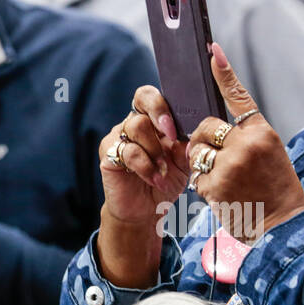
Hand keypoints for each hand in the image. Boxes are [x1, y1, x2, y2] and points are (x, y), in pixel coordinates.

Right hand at [99, 85, 189, 227]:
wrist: (145, 210)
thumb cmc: (164, 181)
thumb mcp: (184, 162)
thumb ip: (187, 144)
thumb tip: (195, 131)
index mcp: (151, 120)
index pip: (150, 94)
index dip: (162, 102)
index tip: (176, 124)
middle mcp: (132, 124)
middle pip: (141, 100)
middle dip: (160, 114)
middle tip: (171, 136)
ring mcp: (118, 139)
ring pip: (136, 126)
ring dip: (155, 148)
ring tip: (164, 169)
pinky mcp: (108, 157)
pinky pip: (128, 152)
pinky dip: (146, 166)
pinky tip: (155, 179)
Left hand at [186, 43, 303, 241]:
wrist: (281, 224)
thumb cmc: (274, 187)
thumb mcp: (269, 152)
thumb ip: (245, 136)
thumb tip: (212, 126)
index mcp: (262, 132)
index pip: (238, 97)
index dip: (223, 73)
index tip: (211, 51)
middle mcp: (246, 144)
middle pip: (204, 127)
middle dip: (202, 140)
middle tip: (217, 158)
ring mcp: (229, 165)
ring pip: (195, 151)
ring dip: (199, 162)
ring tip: (222, 177)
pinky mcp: (214, 185)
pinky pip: (194, 176)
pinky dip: (202, 184)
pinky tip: (221, 193)